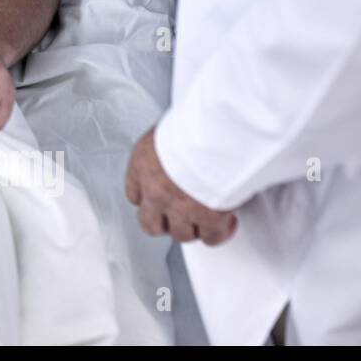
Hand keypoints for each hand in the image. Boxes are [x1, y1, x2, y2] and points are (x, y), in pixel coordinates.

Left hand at [125, 127, 237, 244]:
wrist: (215, 135)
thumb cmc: (194, 123)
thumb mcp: (168, 130)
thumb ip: (167, 149)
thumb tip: (177, 148)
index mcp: (142, 165)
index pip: (134, 195)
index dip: (149, 200)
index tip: (159, 199)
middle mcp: (155, 191)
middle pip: (150, 224)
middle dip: (165, 223)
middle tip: (180, 216)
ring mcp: (180, 208)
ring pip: (181, 234)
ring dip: (194, 227)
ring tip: (206, 216)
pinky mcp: (207, 218)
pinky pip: (211, 237)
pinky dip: (219, 232)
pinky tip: (226, 221)